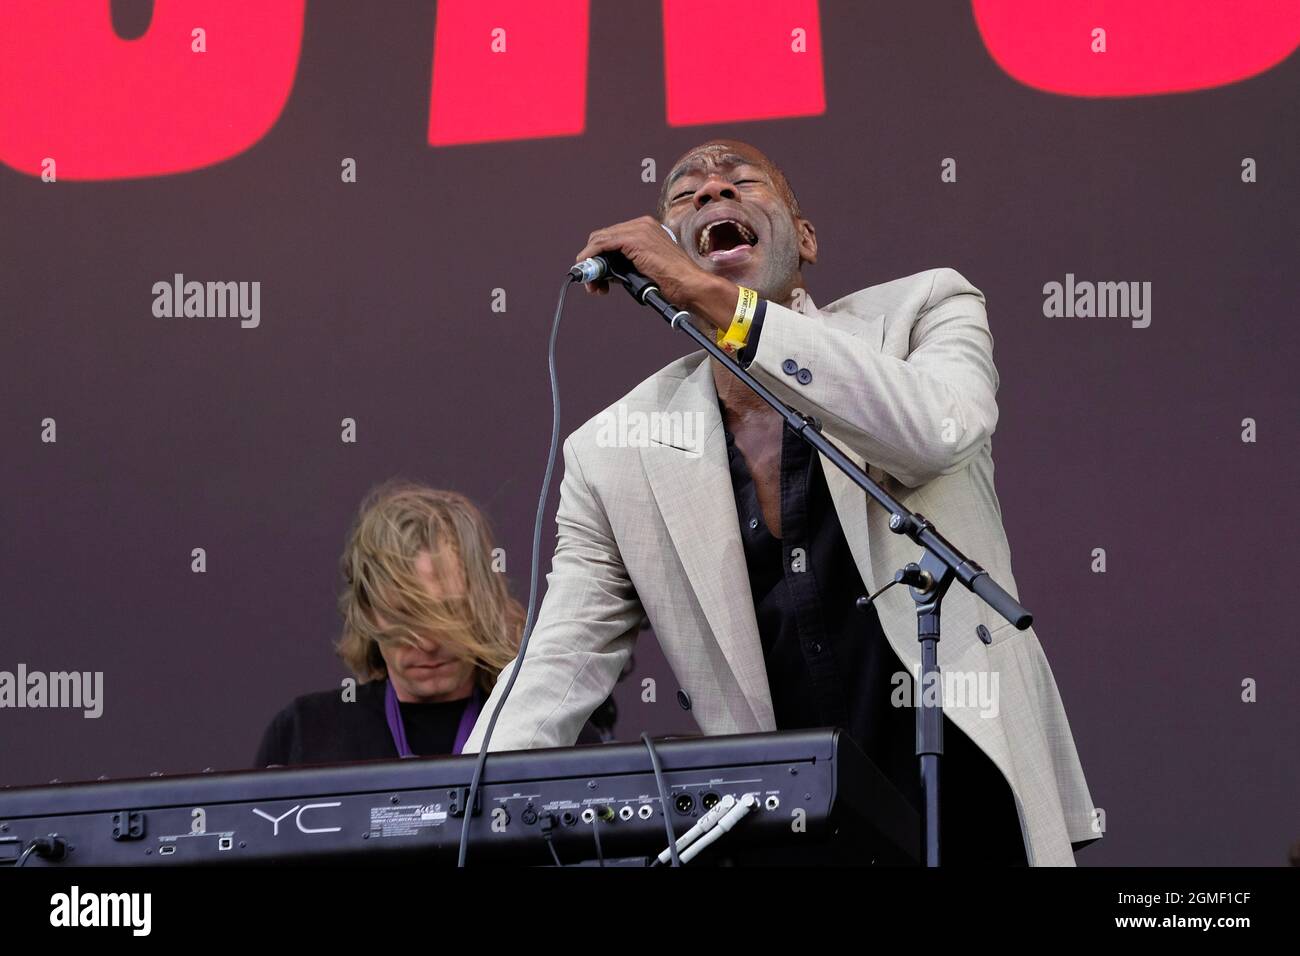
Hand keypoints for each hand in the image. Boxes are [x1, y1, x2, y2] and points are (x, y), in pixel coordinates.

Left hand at [574, 216, 738, 329]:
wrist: (689, 284)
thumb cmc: (674, 281)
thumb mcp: (646, 268)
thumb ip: (627, 265)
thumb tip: (607, 273)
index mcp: (647, 228)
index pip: (613, 236)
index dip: (599, 255)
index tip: (596, 274)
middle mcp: (642, 224)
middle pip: (603, 237)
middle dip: (593, 260)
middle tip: (592, 282)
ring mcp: (638, 230)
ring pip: (600, 240)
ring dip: (590, 263)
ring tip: (592, 284)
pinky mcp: (634, 240)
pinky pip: (602, 244)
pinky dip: (591, 257)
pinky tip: (589, 271)